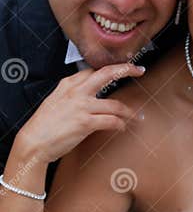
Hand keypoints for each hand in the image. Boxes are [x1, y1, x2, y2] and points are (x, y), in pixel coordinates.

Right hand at [16, 63, 144, 163]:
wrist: (34, 142)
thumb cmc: (44, 126)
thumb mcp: (55, 102)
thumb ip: (71, 95)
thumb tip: (88, 96)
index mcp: (67, 84)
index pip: (93, 71)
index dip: (110, 69)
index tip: (122, 69)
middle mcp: (76, 91)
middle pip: (106, 74)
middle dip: (125, 69)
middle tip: (138, 70)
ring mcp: (81, 106)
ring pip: (115, 104)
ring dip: (129, 112)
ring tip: (137, 117)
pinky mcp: (86, 123)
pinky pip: (111, 121)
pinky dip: (120, 125)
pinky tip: (122, 127)